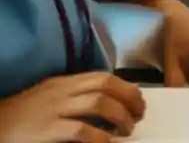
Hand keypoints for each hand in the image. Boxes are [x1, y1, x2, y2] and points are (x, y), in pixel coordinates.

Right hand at [0, 72, 145, 142]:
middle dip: (130, 98)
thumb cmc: (22, 116)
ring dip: (121, 116)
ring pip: (99, 103)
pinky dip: (101, 137)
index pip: (102, 77)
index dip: (126, 87)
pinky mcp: (48, 129)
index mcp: (63, 83)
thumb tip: (109, 103)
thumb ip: (75, 96)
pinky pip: (82, 131)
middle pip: (105, 85)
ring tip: (128, 130)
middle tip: (139, 115)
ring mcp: (54, 109)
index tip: (137, 101)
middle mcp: (61, 91)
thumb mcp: (49, 98)